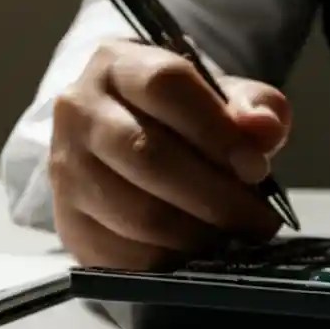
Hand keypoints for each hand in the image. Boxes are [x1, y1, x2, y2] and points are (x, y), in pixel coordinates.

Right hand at [48, 39, 288, 268]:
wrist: (122, 144)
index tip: (257, 169)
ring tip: (233, 238)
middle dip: (216, 196)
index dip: (217, 130)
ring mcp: (66, 169)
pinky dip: (172, 263)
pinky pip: (124, 256)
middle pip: (149, 155)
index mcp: (119, 65)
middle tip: (258, 220)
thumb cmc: (180, 119)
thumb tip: (263, 128)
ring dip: (198, 235)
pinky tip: (198, 256)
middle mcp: (79, 111)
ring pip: (138, 213)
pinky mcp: (69, 223)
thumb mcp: (222, 99)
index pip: (165, 85)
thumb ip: (253, 107)